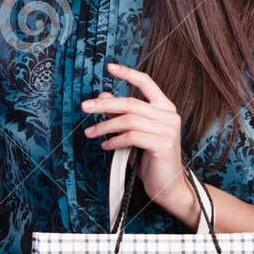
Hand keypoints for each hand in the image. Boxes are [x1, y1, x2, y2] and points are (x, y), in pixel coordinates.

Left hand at [82, 61, 196, 224]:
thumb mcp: (134, 133)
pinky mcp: (162, 144)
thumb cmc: (150, 159)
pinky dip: (114, 140)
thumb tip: (102, 96)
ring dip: (105, 126)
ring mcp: (168, 130)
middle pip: (131, 102)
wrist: (168, 186)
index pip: (147, 83)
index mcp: (165, 108)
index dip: (128, 73)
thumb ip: (122, 114)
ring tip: (91, 133)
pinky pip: (131, 137)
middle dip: (104, 105)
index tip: (109, 67)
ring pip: (128, 120)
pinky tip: (106, 145)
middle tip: (84, 107)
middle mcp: (169, 115)